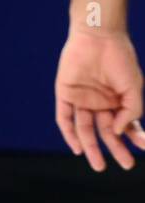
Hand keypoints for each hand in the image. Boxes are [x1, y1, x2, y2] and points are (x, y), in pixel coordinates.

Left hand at [55, 28, 144, 169]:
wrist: (98, 37)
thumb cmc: (120, 59)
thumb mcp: (133, 87)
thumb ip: (131, 110)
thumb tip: (119, 132)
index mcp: (118, 100)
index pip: (126, 125)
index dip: (135, 137)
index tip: (143, 148)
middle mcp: (100, 102)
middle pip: (106, 131)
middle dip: (115, 149)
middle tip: (125, 165)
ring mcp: (82, 99)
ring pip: (85, 129)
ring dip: (92, 147)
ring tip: (99, 165)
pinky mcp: (65, 94)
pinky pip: (65, 117)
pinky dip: (69, 133)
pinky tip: (77, 148)